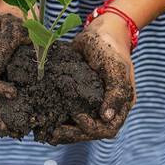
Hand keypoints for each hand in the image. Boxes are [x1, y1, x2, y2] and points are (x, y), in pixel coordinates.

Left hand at [47, 14, 135, 143]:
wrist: (99, 30)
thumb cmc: (110, 47)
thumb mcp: (115, 67)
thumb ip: (116, 92)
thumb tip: (107, 117)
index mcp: (121, 103)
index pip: (108, 128)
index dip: (92, 128)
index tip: (77, 115)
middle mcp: (108, 108)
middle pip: (91, 133)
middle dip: (72, 134)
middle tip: (52, 131)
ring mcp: (93, 104)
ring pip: (79, 128)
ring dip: (63, 132)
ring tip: (44, 131)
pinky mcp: (79, 98)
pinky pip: (69, 116)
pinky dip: (57, 120)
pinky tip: (44, 120)